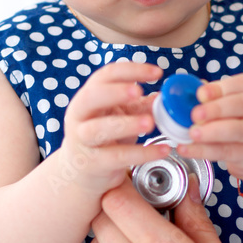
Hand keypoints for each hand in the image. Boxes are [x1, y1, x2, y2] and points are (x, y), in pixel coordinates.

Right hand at [59, 62, 170, 194]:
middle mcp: (80, 115)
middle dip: (115, 92)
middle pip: (91, 97)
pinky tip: (162, 150)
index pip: (105, 76)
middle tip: (138, 91)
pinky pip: (117, 156)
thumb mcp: (121, 116)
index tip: (156, 73)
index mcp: (88, 97)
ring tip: (150, 122)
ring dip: (126, 124)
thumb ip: (140, 106)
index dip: (130, 71)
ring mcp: (83, 140)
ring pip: (98, 129)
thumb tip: (163, 97)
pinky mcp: (93, 163)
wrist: (83, 170)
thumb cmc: (104, 136)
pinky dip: (141, 153)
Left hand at [177, 75, 242, 190]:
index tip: (201, 93)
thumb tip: (193, 89)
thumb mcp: (240, 106)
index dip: (223, 88)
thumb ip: (219, 96)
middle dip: (218, 109)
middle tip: (195, 114)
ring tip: (192, 132)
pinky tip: (189, 149)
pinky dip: (206, 151)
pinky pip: (230, 152)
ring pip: (241, 130)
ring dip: (213, 131)